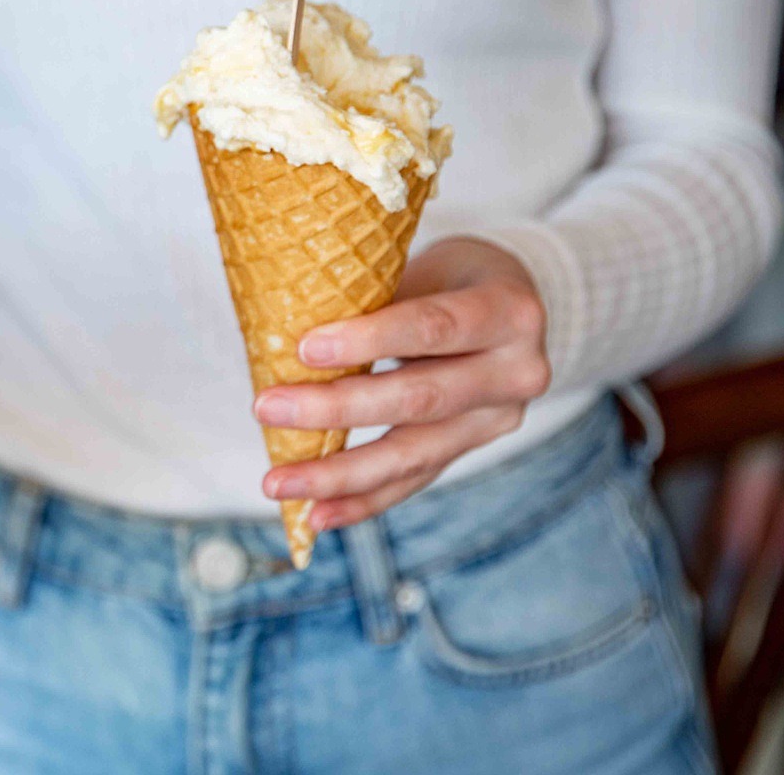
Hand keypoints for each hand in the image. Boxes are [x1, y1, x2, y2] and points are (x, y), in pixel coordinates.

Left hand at [251, 238, 550, 532]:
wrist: (511, 305)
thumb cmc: (450, 277)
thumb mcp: (424, 267)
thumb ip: (373, 298)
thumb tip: (281, 329)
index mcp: (508, 312)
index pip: (433, 328)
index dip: (368, 339)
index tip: (303, 348)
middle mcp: (517, 372)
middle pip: (418, 398)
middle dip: (336, 409)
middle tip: (266, 408)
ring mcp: (498, 419)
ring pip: (413, 454)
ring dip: (338, 473)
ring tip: (277, 482)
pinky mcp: (472, 448)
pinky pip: (414, 479)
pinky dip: (362, 500)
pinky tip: (317, 515)